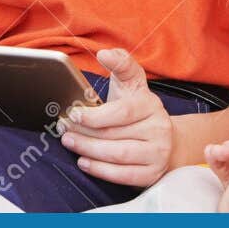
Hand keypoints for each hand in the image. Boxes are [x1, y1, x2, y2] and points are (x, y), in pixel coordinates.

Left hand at [58, 47, 171, 186]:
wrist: (166, 141)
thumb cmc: (137, 110)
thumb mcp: (131, 85)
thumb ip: (121, 64)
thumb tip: (105, 53)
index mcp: (149, 102)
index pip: (121, 109)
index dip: (95, 114)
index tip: (73, 112)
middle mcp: (158, 126)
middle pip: (113, 132)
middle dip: (83, 132)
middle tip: (62, 129)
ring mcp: (158, 150)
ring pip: (117, 153)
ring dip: (88, 149)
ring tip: (69, 142)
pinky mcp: (153, 172)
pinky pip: (123, 175)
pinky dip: (100, 169)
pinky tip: (84, 162)